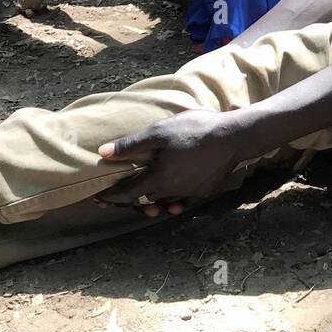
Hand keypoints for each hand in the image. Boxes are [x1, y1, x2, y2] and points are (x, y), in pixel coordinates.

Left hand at [94, 110, 240, 215]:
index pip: (126, 194)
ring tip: (145, 200)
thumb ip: (131, 145)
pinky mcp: (204, 191)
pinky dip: (173, 199)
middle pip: (144, 200)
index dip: (110, 197)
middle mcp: (171, 192)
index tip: (99, 199)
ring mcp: (189, 193)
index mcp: (156, 178)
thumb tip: (103, 153)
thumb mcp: (159, 132)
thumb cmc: (194, 130)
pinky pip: (182, 199)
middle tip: (118, 197)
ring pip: (164, 202)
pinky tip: (173, 195)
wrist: (232, 137)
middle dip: (130, 200)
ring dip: (152, 201)